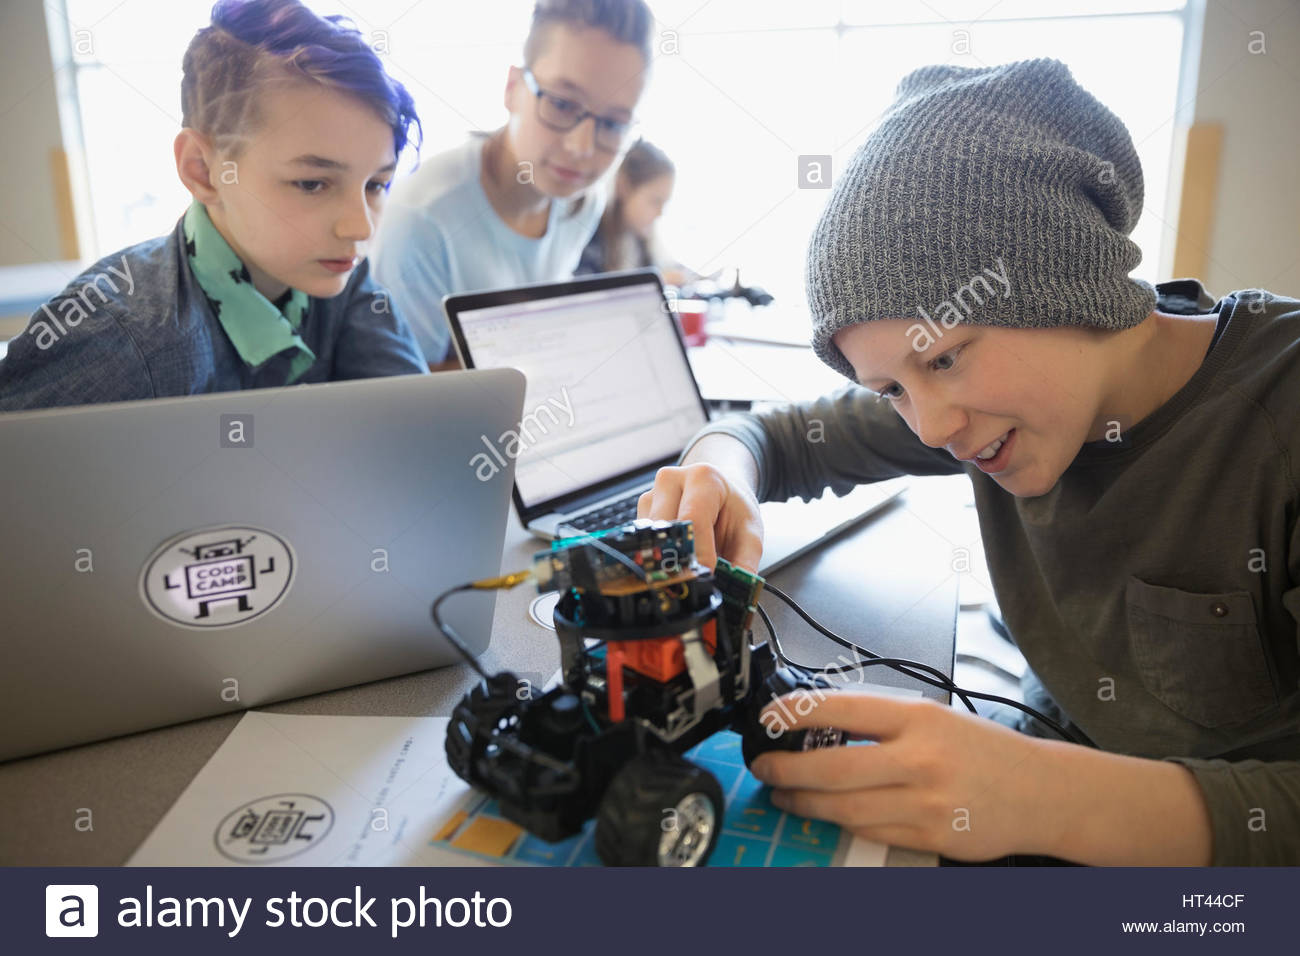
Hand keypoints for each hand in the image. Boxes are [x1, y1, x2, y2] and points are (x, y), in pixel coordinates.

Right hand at [636, 463, 763, 570]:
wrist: (721, 491)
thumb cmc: (733, 508)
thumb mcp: (750, 532)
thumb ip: (745, 561)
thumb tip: (736, 591)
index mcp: (703, 478)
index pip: (693, 518)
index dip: (699, 551)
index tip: (706, 574)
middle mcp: (672, 480)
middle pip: (666, 528)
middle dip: (680, 557)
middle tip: (695, 577)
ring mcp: (652, 493)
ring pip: (651, 537)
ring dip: (668, 556)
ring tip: (689, 561)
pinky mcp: (641, 511)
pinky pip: (645, 540)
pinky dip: (660, 552)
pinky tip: (677, 552)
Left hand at [749, 691, 1064, 860]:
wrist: (1041, 793)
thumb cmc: (984, 750)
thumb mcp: (935, 717)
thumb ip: (883, 721)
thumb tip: (820, 723)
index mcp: (919, 719)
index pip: (843, 710)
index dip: (797, 714)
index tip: (769, 718)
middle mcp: (920, 760)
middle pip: (834, 768)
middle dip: (787, 770)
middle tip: (764, 767)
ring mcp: (925, 803)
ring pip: (845, 807)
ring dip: (805, 802)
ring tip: (783, 794)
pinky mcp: (930, 837)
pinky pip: (870, 832)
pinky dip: (841, 822)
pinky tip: (826, 814)